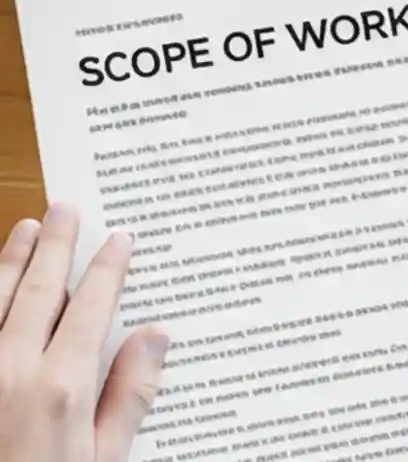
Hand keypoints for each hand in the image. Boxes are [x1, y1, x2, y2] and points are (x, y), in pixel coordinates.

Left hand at [0, 204, 168, 461]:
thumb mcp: (104, 461)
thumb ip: (128, 397)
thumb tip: (155, 338)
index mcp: (62, 387)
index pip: (91, 309)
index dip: (107, 270)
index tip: (119, 240)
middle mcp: (12, 370)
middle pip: (38, 292)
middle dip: (56, 247)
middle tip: (66, 209)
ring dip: (10, 260)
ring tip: (26, 227)